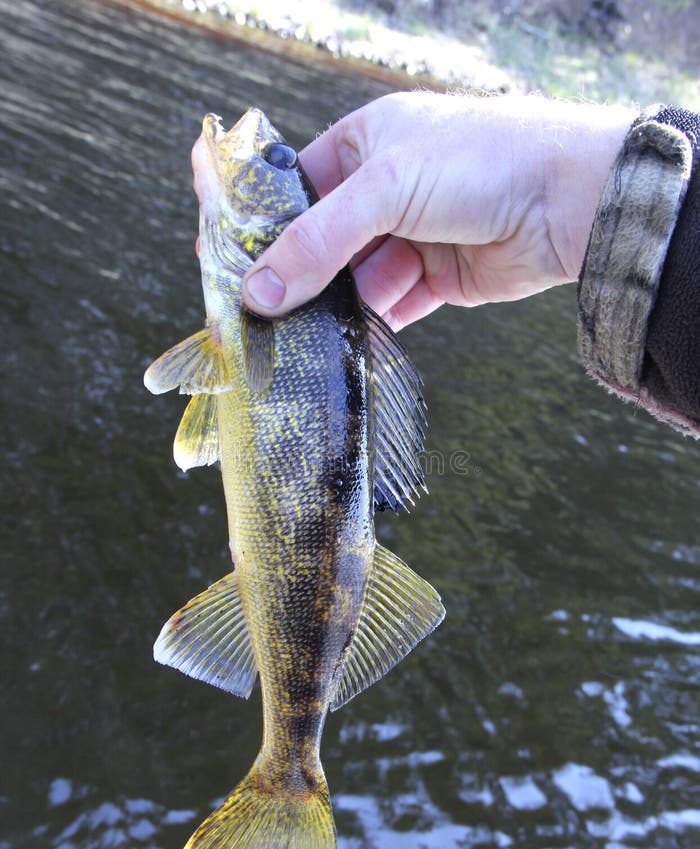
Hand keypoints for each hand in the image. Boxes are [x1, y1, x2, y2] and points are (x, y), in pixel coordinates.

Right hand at [241, 92, 634, 329]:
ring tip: (305, 336)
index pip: (298, 187)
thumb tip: (259, 292)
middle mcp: (386, 191)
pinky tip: (349, 344)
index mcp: (366, 143)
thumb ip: (317, 242)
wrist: (570, 199)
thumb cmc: (480, 161)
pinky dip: (374, 323)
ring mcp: (412, 236)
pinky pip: (391, 306)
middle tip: (264, 316)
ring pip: (354, 281)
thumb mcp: (384, 189)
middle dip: (301, 277)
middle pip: (323, 242)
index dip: (266, 226)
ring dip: (337, 306)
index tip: (232, 265)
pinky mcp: (437, 279)